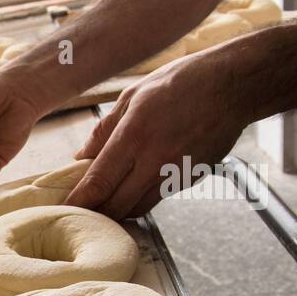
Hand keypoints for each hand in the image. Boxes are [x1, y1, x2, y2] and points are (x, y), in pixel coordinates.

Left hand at [65, 52, 246, 219]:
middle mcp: (155, 160)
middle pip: (116, 206)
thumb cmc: (181, 83)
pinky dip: (141, 198)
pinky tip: (135, 186)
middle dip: (95, 212)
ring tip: (105, 201)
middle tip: (81, 210)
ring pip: (137, 208)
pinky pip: (157, 197)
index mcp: (134, 136)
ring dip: (118, 209)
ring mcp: (175, 173)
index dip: (78, 201)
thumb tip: (80, 159)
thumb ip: (103, 131)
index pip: (98, 183)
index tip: (63, 209)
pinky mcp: (190, 179)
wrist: (233, 85)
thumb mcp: (131, 96)